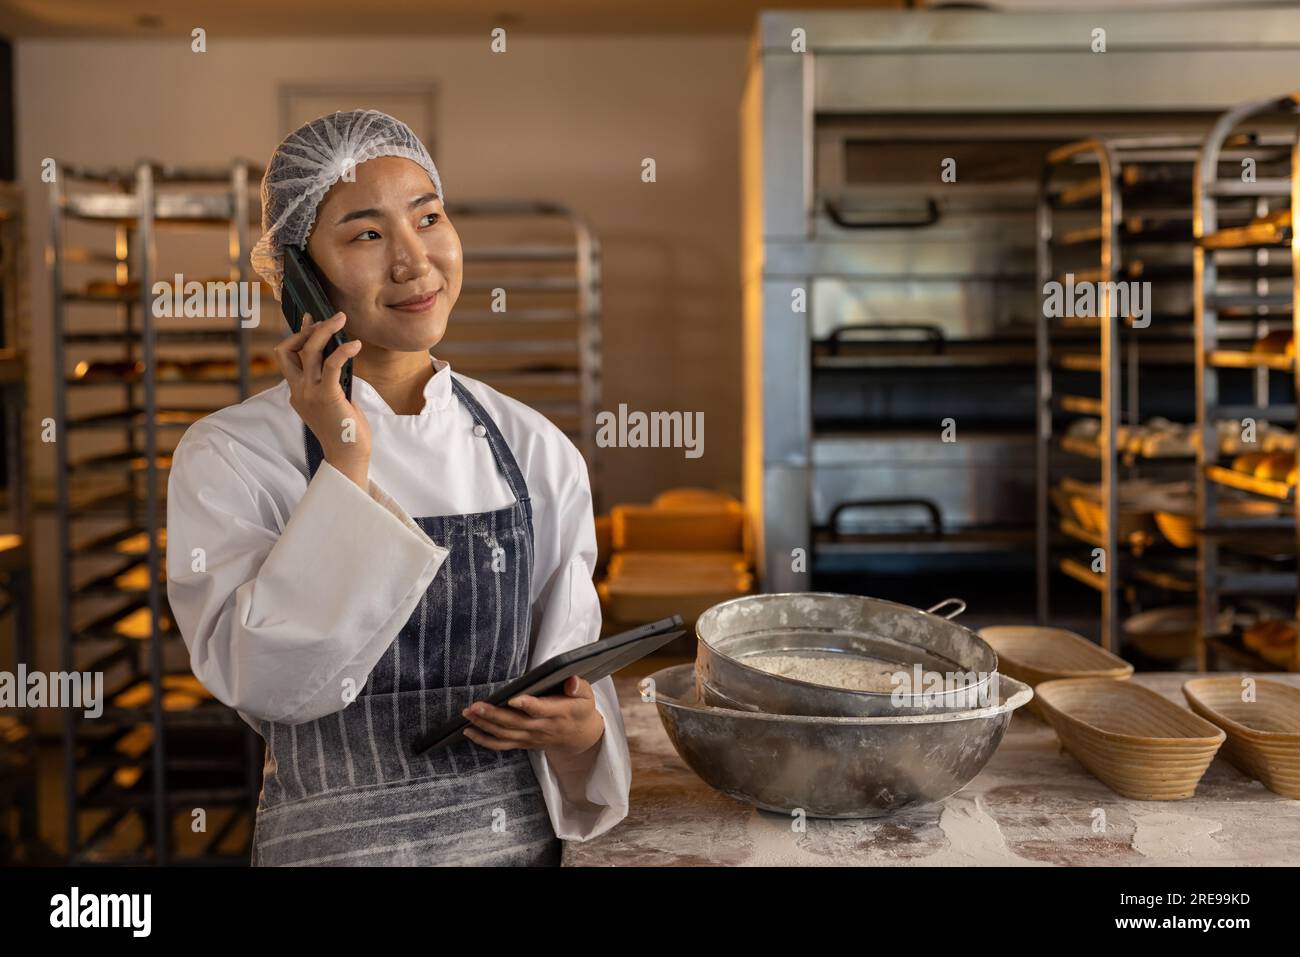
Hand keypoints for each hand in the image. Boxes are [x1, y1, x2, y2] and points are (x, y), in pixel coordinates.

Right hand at [274, 311, 369, 487]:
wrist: (348, 456)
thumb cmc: (346, 430)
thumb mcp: (333, 401)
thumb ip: (330, 382)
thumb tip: (337, 359)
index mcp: (298, 392)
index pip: (287, 357)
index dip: (297, 336)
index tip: (310, 321)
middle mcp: (299, 391)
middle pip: (288, 350)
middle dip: (306, 330)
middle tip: (328, 318)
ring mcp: (309, 394)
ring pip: (309, 352)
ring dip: (325, 331)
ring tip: (341, 319)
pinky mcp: (326, 396)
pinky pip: (331, 365)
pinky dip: (342, 350)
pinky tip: (355, 345)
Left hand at [461, 676, 604, 757]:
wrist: (581, 737)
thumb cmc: (580, 709)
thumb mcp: (587, 695)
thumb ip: (579, 686)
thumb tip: (570, 681)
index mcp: (559, 712)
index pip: (541, 710)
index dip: (527, 705)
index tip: (512, 698)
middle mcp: (542, 727)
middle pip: (515, 723)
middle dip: (494, 715)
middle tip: (475, 706)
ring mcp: (531, 737)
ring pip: (505, 734)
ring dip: (484, 726)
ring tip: (468, 714)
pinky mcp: (523, 742)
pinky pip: (502, 745)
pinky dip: (484, 740)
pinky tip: (468, 731)